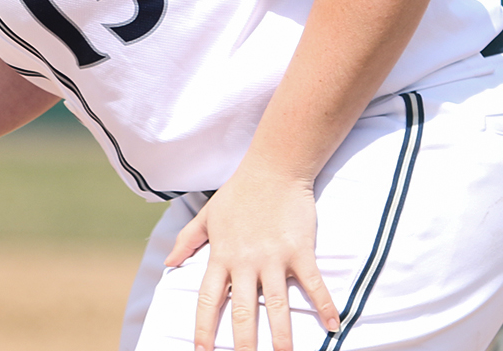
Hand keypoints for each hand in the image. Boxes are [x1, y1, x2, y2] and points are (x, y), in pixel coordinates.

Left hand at [163, 170, 339, 350]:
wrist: (273, 168)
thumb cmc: (238, 192)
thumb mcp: (207, 216)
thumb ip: (187, 240)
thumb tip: (168, 263)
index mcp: (221, 255)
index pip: (208, 299)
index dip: (204, 327)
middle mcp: (246, 261)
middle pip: (242, 311)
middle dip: (243, 343)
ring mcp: (274, 257)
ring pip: (277, 305)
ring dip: (281, 335)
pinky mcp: (300, 251)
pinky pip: (313, 284)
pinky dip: (325, 306)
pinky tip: (334, 327)